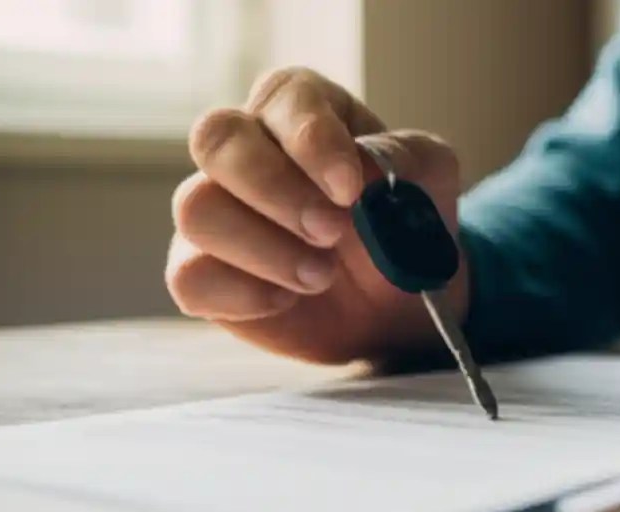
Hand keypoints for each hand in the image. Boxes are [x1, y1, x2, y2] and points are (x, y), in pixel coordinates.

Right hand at [167, 67, 466, 363]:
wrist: (398, 305)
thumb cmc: (405, 225)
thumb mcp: (429, 182)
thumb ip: (404, 160)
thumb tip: (360, 167)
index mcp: (302, 110)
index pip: (285, 97)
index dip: (311, 139)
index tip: (351, 189)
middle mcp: (247, 149)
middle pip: (217, 139)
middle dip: (274, 189)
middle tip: (331, 231)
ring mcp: (217, 211)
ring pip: (196, 208)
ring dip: (264, 248)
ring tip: (320, 276)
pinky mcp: (202, 272)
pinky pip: (189, 276)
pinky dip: (241, 294)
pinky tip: (285, 300)